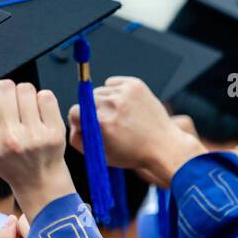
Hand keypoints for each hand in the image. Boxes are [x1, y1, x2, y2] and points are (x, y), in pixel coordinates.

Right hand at [0, 80, 73, 219]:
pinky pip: (45, 96)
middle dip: (5, 93)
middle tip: (8, 108)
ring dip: (23, 95)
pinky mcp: (54, 132)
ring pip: (25, 88)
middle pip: (4, 86)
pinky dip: (41, 101)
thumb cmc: (3, 158)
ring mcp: (34, 136)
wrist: (36, 179)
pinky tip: (38, 114)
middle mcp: (9, 140)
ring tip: (23, 111)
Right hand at [67, 76, 205, 187]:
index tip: (88, 126)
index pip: (75, 111)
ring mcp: (125, 92)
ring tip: (119, 115)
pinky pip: (113, 82)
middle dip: (92, 110)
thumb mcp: (100, 155)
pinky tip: (125, 106)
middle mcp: (113, 104)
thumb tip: (73, 124)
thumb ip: (78, 140)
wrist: (164, 146)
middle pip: (87, 100)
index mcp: (102, 122)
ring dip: (105, 101)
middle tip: (107, 122)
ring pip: (100, 91)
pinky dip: (115, 92)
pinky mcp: (135, 84)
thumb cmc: (134, 153)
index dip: (79, 120)